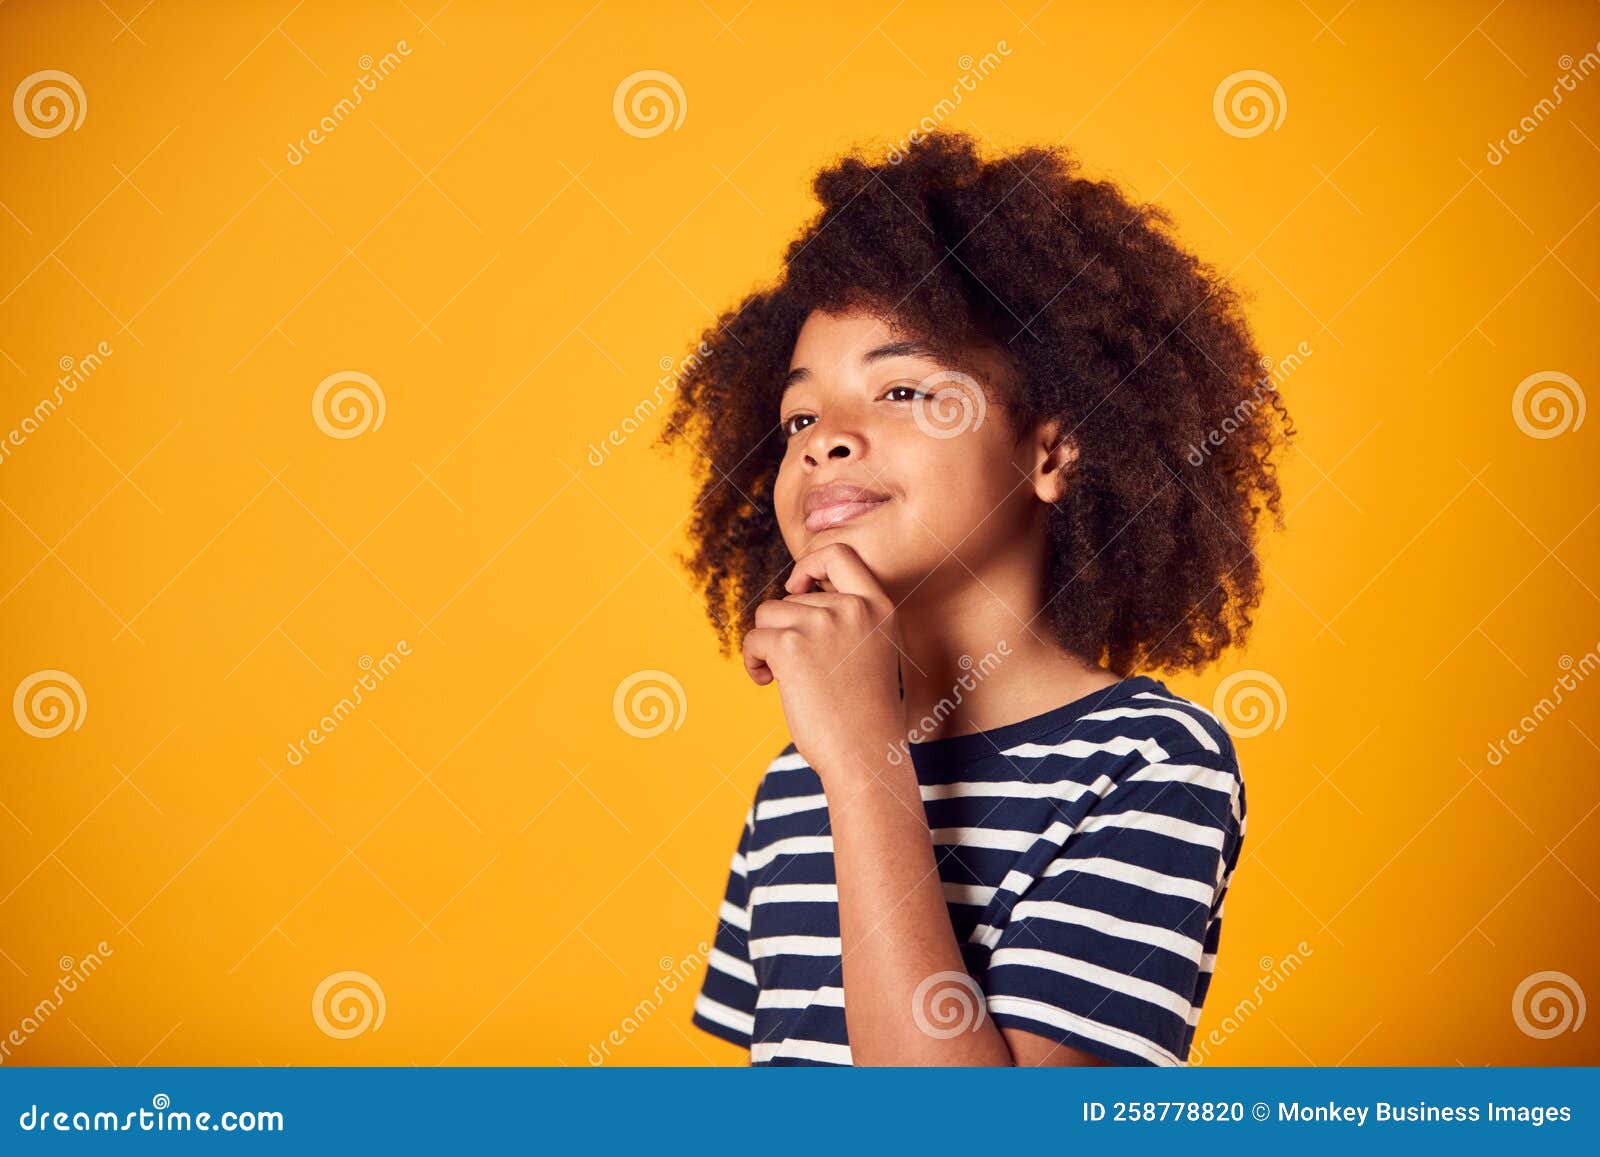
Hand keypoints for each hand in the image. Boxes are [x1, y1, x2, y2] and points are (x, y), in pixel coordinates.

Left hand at [742, 542, 906, 779]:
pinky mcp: (792, 645)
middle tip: (793, 664)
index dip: (809, 564)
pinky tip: (768, 682)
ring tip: (781, 676)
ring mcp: (822, 624)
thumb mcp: (871, 650)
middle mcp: (852, 608)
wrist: (864, 754)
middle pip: (790, 596)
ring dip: (765, 645)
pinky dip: (753, 661)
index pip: (838, 554)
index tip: (795, 588)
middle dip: (782, 628)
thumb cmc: (864, 712)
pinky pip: (754, 638)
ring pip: (768, 615)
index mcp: (878, 607)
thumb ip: (846, 617)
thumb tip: (793, 592)